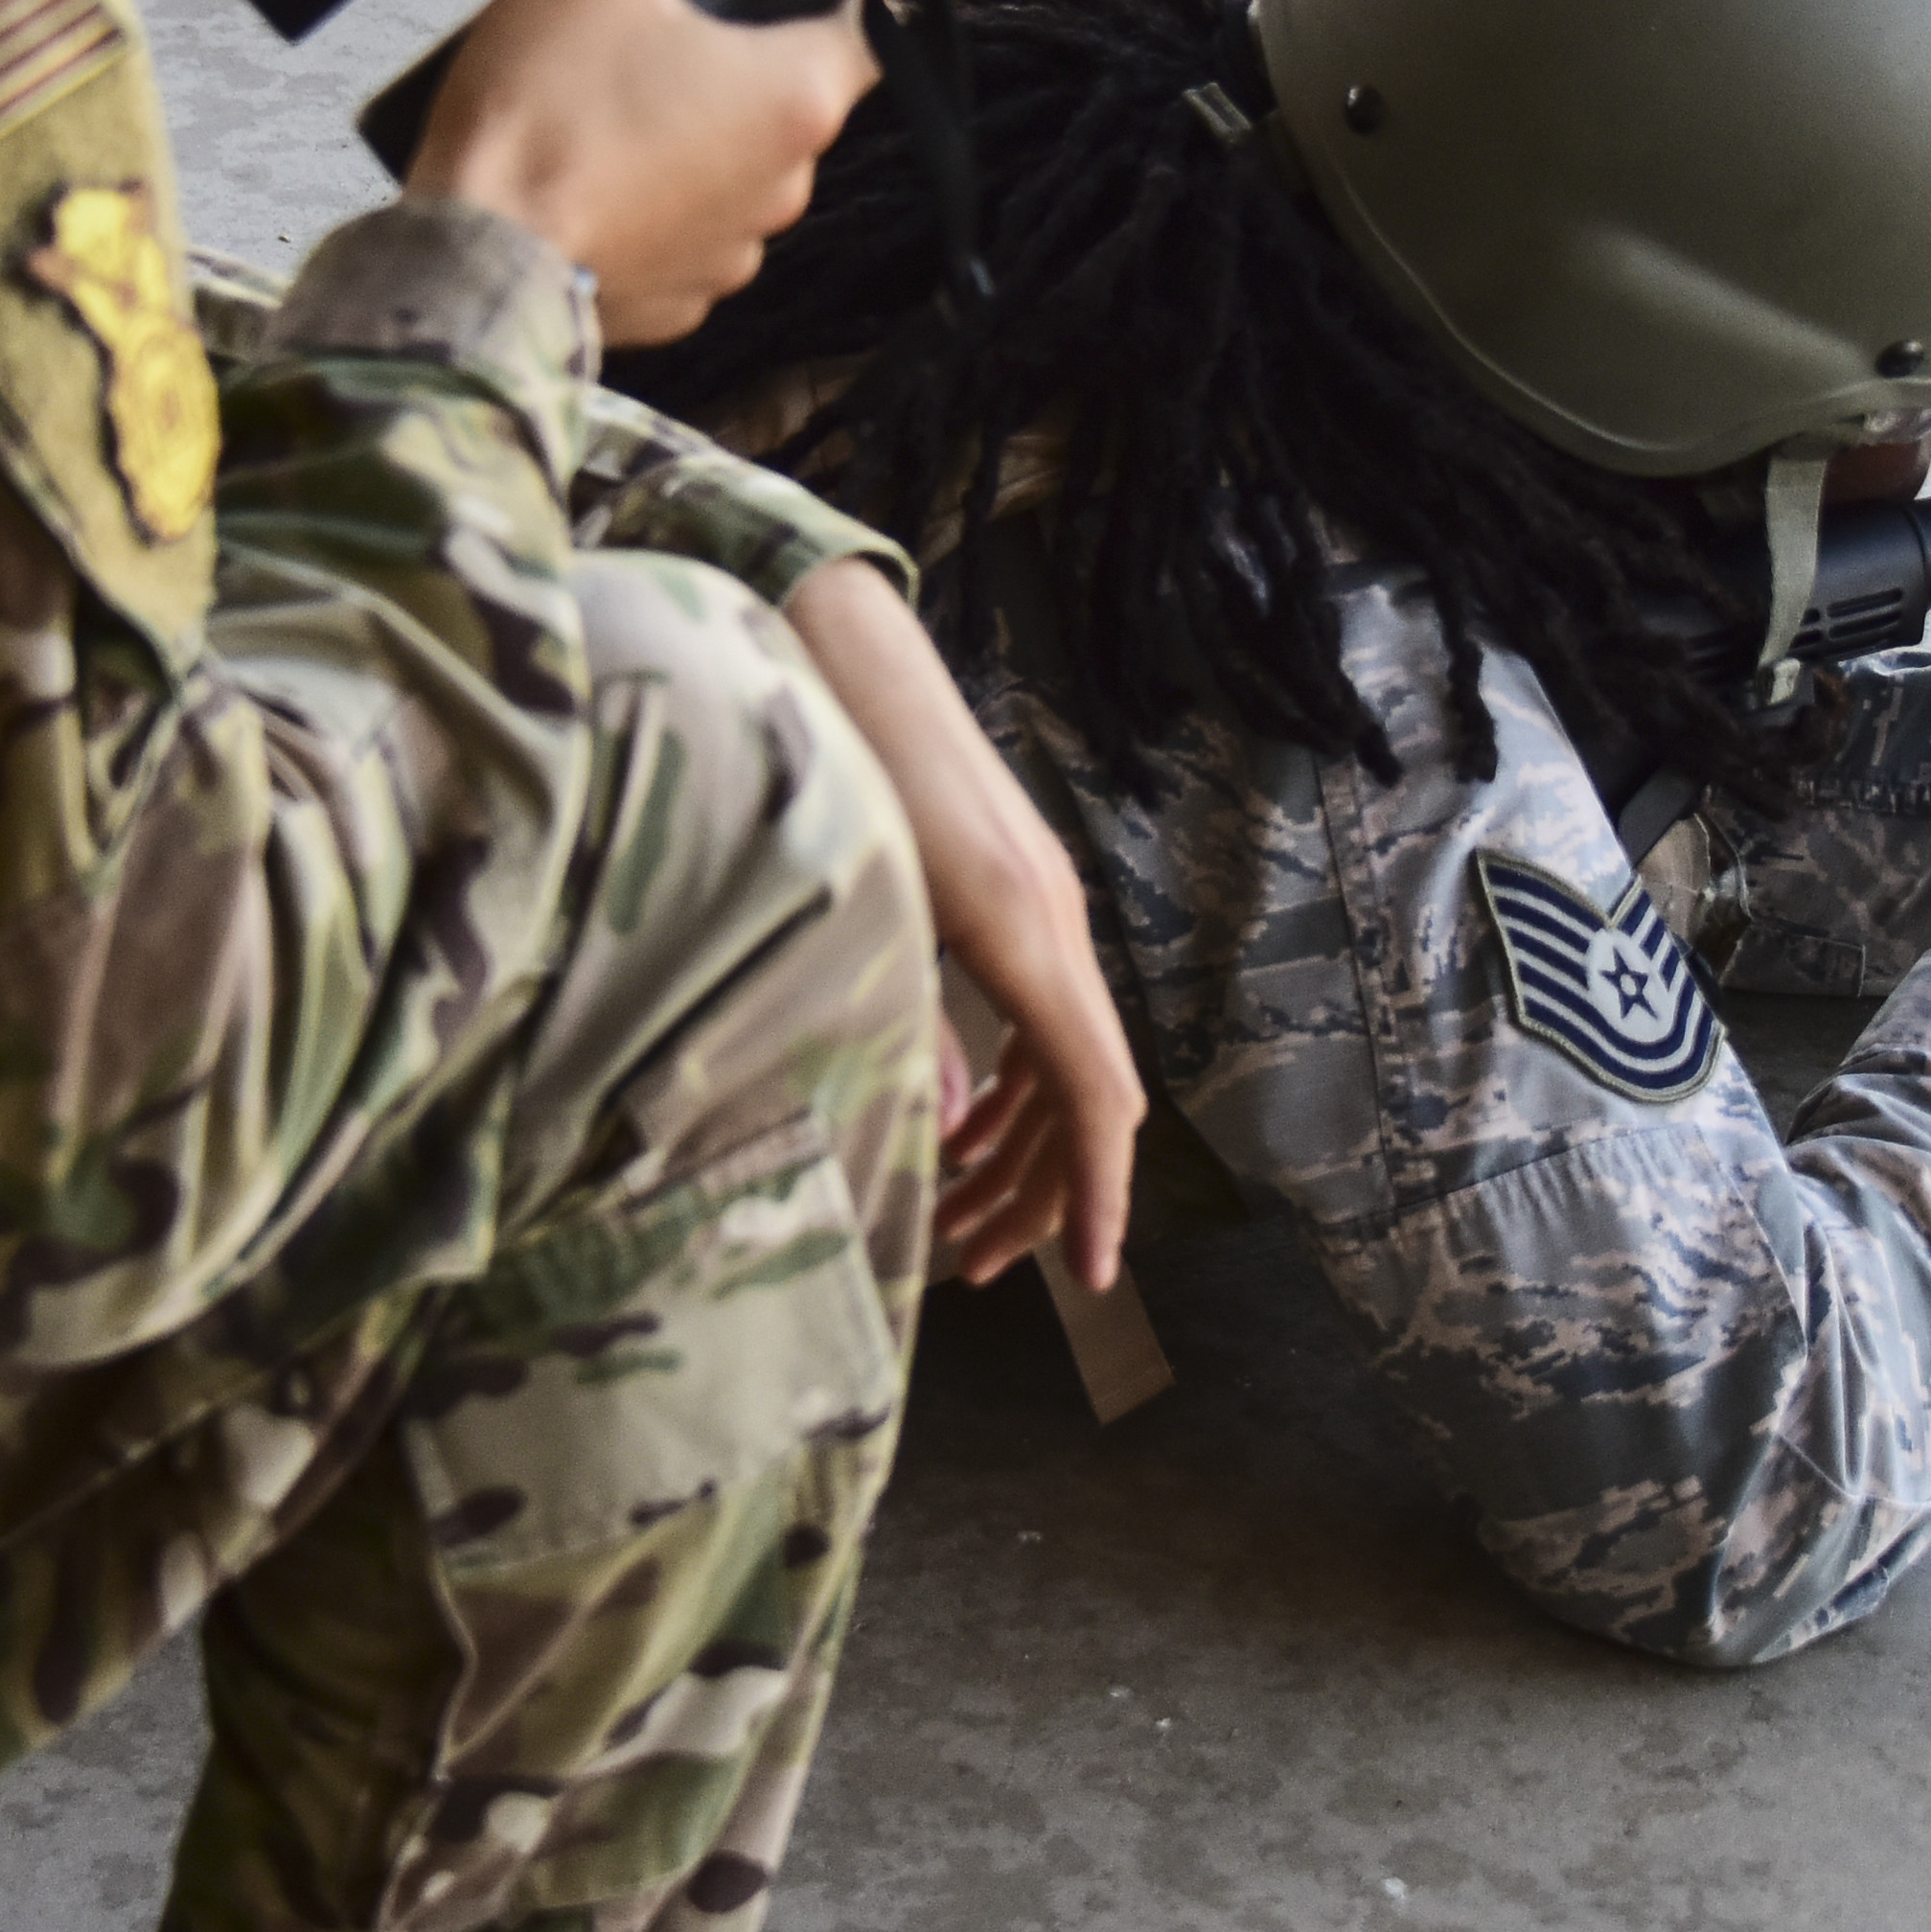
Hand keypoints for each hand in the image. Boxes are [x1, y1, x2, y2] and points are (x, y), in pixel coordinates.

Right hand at [404, 0, 874, 347]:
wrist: (472, 264)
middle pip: (789, 92)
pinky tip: (585, 165)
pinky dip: (645, 198)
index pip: (868, 24)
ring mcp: (732, 250)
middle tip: (655, 21)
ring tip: (605, 96)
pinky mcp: (676, 296)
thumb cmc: (539, 125)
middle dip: (734, 54)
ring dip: (688, 131)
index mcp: (795, 95)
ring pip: (733, 164)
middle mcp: (786, 182)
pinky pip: (680, 231)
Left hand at [780, 560, 1144, 1292]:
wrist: (842, 651)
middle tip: (972, 1265)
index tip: (1092, 1280)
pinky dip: (1008, 1086)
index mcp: (1021, 932)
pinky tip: (957, 1125)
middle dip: (1043, 1191)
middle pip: (1087, 1092)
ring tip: (956, 1216)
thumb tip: (941, 1136)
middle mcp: (1052, 921)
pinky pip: (1037, 1016)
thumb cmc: (831, 769)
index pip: (1095, 1095)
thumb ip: (898, 1026)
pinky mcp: (1011, 896)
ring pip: (1063, 1059)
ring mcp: (1039, 906)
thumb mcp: (857, 910)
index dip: (1099, 1195)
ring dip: (1020, 1145)